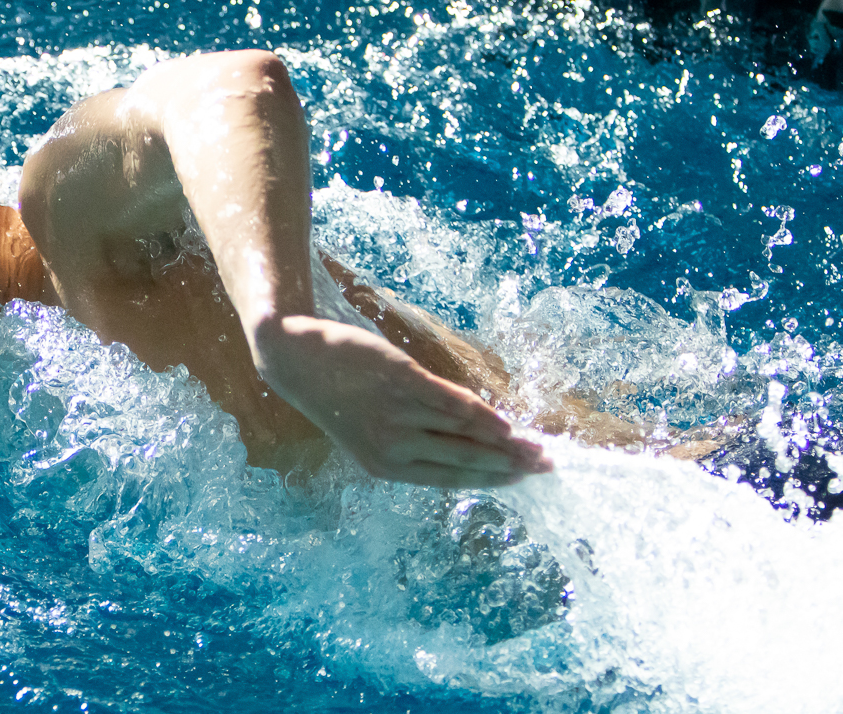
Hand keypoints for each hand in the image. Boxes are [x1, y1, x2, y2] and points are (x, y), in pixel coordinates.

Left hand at [250, 315, 552, 487]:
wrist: (298, 360)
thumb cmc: (339, 397)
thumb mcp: (370, 433)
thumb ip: (414, 443)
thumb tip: (470, 446)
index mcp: (386, 468)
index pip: (451, 479)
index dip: (491, 480)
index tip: (522, 481)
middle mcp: (394, 447)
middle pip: (465, 459)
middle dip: (509, 465)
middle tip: (545, 466)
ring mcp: (399, 415)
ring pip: (464, 433)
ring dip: (505, 441)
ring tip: (533, 445)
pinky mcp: (403, 382)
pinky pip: (451, 402)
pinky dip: (481, 414)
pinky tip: (503, 422)